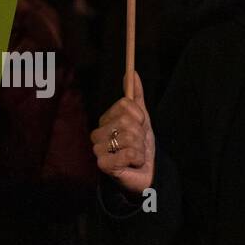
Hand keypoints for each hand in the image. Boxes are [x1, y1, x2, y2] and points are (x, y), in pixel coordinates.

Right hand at [91, 72, 154, 194]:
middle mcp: (98, 134)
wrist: (147, 172)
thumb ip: (136, 95)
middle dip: (140, 134)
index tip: (140, 126)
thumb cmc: (141, 145)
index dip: (139, 116)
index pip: (125, 105)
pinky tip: (132, 163)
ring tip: (136, 155)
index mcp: (105, 120)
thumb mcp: (142, 118)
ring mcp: (98, 150)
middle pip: (127, 121)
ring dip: (140, 148)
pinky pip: (128, 153)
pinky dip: (137, 158)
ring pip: (128, 137)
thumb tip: (132, 72)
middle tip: (137, 144)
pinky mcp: (103, 164)